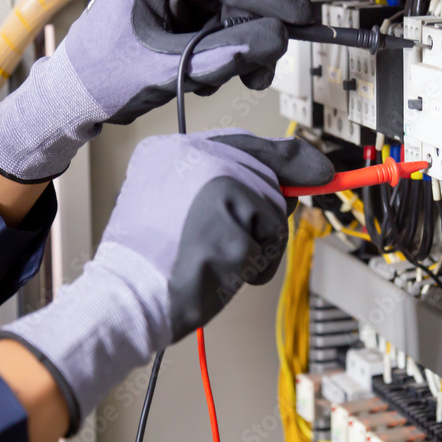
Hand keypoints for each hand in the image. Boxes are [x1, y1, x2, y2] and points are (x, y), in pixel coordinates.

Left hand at [0, 0, 312, 181]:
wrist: (68, 100)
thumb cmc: (102, 79)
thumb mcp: (169, 68)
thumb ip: (226, 53)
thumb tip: (278, 39)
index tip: (302, 15)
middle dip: (251, 34)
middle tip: (265, 68)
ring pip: (224, 16)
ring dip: (237, 49)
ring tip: (236, 79)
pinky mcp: (169, 18)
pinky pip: (210, 29)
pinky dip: (220, 53)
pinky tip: (210, 76)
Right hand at [0, 129, 332, 429]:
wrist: (123, 299)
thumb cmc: (153, 259)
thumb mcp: (181, 200)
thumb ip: (231, 181)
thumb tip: (308, 173)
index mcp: (171, 149)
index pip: (245, 142)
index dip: (287, 160)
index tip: (318, 169)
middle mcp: (192, 159)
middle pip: (267, 176)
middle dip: (266, 215)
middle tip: (235, 240)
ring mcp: (211, 192)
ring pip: (272, 210)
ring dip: (258, 245)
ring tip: (216, 257)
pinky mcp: (227, 228)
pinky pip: (267, 245)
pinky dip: (252, 266)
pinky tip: (218, 271)